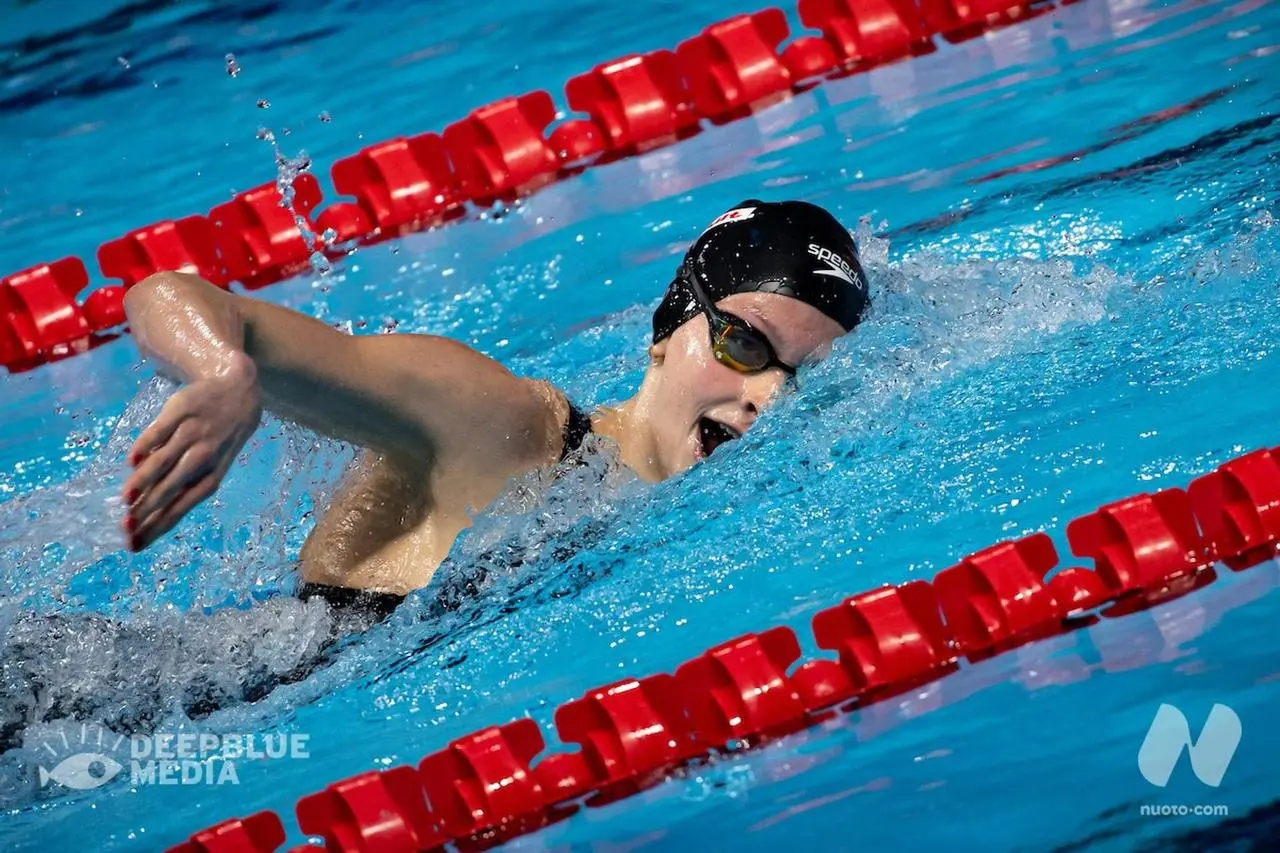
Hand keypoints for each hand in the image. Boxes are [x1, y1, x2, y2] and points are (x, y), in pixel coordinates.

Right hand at [122, 355, 262, 550]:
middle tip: (126, 526)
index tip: (135, 544)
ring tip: (126, 499)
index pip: (180, 508)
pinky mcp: (182, 410)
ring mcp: (193, 433)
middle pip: (171, 488)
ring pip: (164, 461)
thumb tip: (147, 510)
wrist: (240, 393)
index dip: (157, 527)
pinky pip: (159, 431)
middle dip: (148, 510)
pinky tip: (132, 462)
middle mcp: (203, 457)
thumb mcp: (212, 465)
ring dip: (144, 481)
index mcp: (211, 477)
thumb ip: (183, 485)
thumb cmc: (219, 440)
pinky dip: (146, 446)